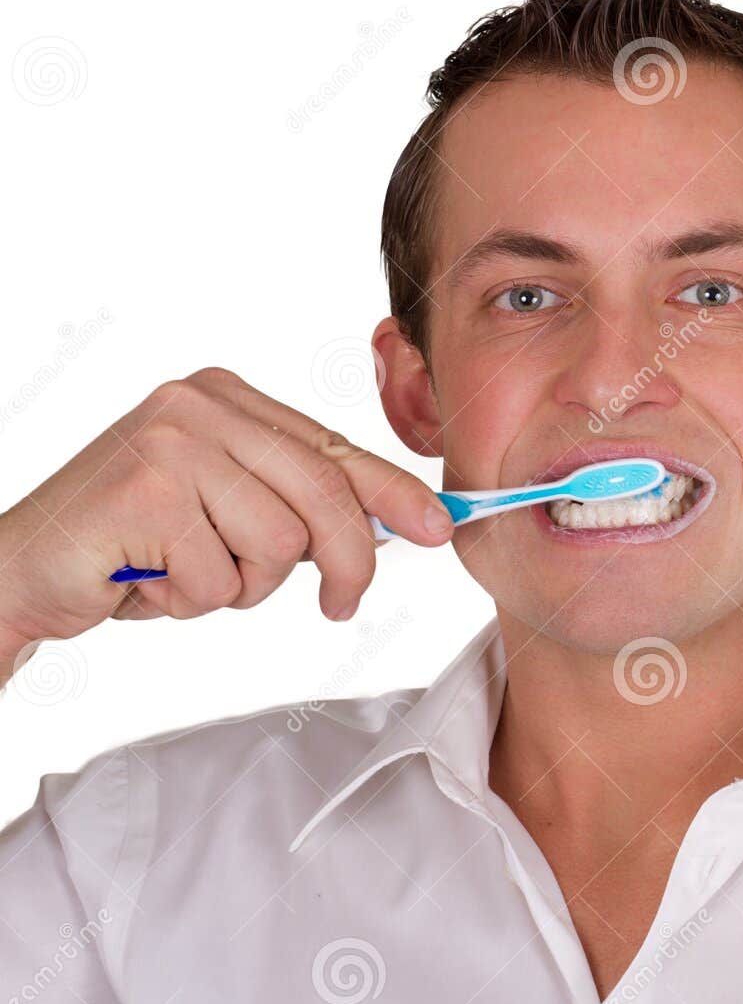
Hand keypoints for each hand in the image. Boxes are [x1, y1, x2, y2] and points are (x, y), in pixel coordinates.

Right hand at [0, 366, 452, 652]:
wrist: (20, 571)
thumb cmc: (136, 546)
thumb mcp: (229, 514)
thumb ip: (298, 505)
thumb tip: (397, 523)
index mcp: (227, 398)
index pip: (336, 449)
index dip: (396, 494)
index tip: (439, 527)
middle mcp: (200, 405)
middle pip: (325, 496)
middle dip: (347, 564)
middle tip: (341, 606)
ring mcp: (171, 442)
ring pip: (279, 545)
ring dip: (242, 587)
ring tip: (188, 574)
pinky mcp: (146, 491)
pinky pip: (224, 578)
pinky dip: (193, 601)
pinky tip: (148, 580)